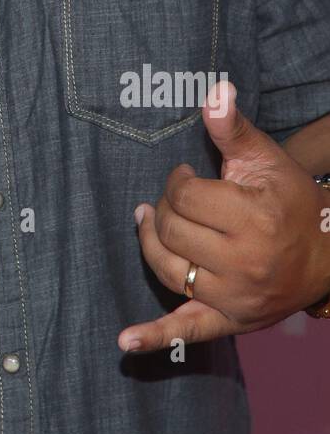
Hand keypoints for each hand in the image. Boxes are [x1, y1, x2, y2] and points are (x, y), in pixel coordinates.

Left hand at [117, 79, 329, 352]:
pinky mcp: (230, 321)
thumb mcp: (267, 160)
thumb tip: (213, 92)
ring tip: (148, 223)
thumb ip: (233, 129)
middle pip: (172, 231)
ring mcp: (236, 297)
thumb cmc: (292, 201)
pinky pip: (188, 332)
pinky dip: (153, 338)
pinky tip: (125, 342)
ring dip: (150, 244)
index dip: (177, 181)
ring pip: (167, 269)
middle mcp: (244, 262)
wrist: (327, 255)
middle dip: (165, 209)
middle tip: (177, 200)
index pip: (185, 196)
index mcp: (253, 217)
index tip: (187, 176)